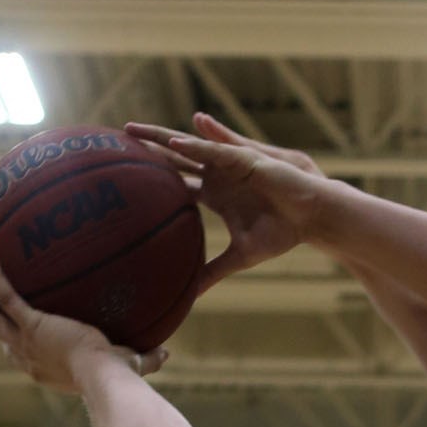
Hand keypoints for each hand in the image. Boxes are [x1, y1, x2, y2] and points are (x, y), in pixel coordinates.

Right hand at [0, 252, 167, 393]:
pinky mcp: (32, 324)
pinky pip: (8, 296)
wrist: (104, 377)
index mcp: (45, 370)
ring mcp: (26, 342)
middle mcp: (29, 359)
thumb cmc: (118, 378)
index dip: (14, 347)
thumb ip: (146, 360)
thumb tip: (166, 354)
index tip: (13, 337)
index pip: (24, 357)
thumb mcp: (130, 367)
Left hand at [124, 113, 329, 298]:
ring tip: (132, 129)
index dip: (151, 177)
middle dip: (145, 147)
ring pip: (187, 146)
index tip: (122, 178)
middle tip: (115, 140)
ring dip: (159, 136)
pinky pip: (215, 151)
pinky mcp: (245, 159)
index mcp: (214, 194)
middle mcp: (217, 175)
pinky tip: (173, 143)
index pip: (174, 182)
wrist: (311, 219)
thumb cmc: (281, 233)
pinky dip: (195, 146)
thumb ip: (212, 272)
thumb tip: (189, 297)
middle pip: (173, 158)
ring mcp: (228, 164)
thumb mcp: (240, 257)